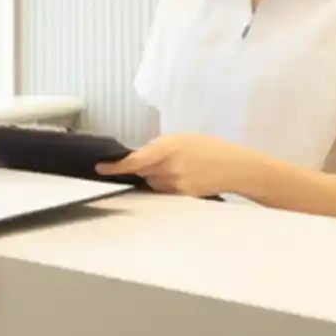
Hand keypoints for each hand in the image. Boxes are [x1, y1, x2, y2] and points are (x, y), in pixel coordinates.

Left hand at [95, 133, 262, 196]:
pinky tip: (183, 178)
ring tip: (178, 169)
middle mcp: (169, 169)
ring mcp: (175, 186)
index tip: (100, 167)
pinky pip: (164, 193)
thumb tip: (139, 157)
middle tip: (162, 161)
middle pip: (141, 173)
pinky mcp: (182, 198)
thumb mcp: (182, 138)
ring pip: (152, 184)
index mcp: (167, 148)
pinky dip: (167, 186)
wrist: (236, 167)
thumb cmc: (209, 148)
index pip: (134, 161)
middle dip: (144, 168)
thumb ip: (159, 147)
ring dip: (156, 178)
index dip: (115, 166)